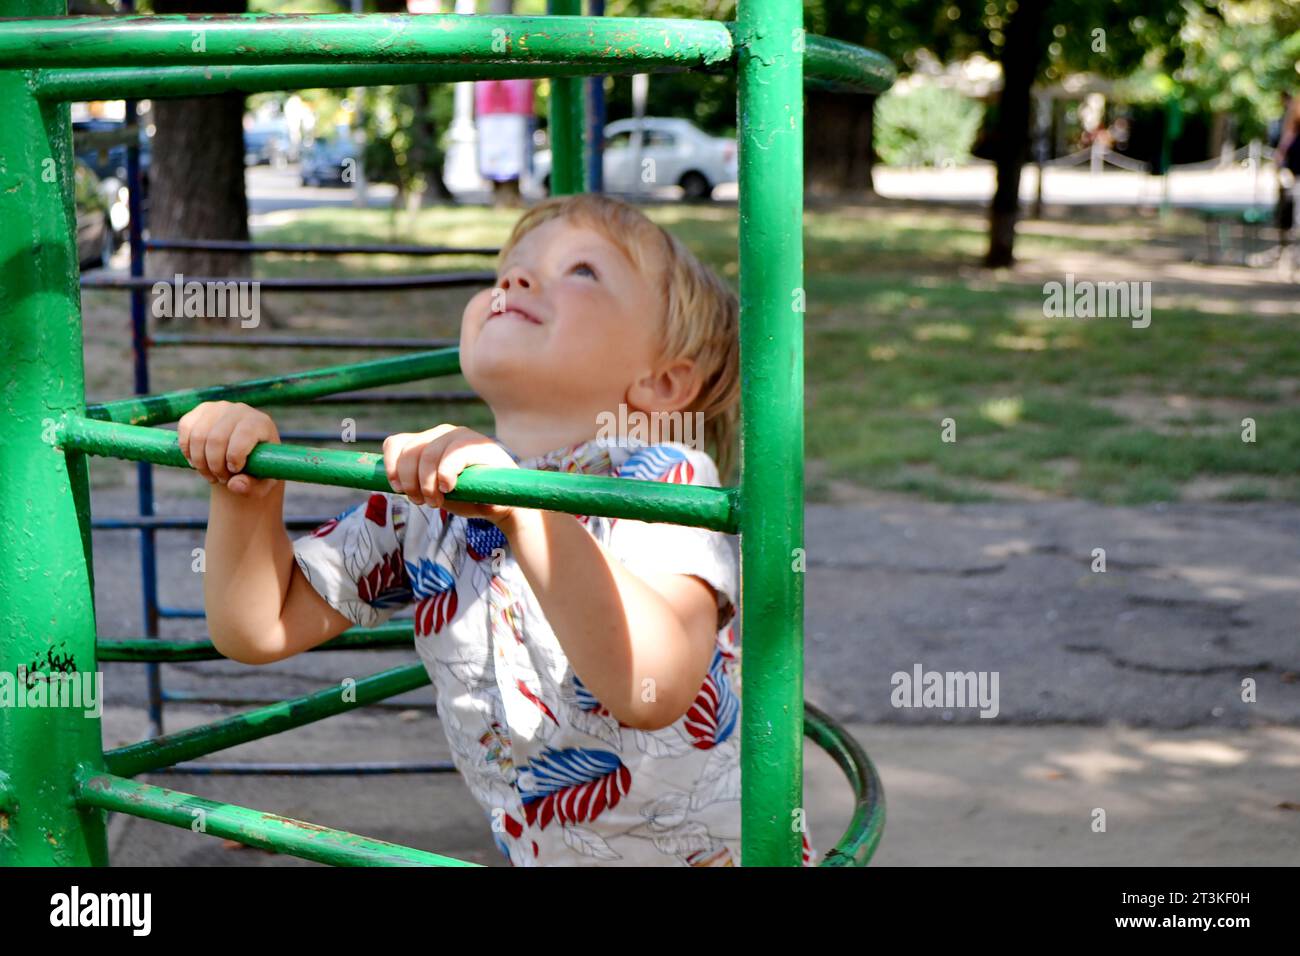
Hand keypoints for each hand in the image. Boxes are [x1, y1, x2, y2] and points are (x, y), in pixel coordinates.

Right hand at [177, 401, 282, 497]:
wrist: (246, 452)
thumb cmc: (258, 468)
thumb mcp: (263, 482)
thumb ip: (253, 486)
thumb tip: (235, 485)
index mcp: (260, 423)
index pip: (243, 436)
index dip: (235, 458)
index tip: (235, 471)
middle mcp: (240, 410)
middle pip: (216, 439)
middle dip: (215, 466)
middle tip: (221, 479)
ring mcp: (218, 407)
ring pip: (198, 436)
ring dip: (200, 462)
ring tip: (210, 474)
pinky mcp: (200, 410)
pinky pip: (185, 428)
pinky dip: (186, 450)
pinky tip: (197, 462)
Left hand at [382, 425, 517, 524]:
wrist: (501, 502)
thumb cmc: (466, 495)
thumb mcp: (433, 489)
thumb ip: (414, 481)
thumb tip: (391, 482)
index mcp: (427, 441)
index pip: (395, 444)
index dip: (391, 466)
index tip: (397, 489)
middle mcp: (441, 433)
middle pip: (409, 452)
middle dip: (410, 481)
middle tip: (422, 501)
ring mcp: (460, 437)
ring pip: (427, 455)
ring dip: (427, 484)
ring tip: (437, 501)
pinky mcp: (478, 445)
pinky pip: (452, 456)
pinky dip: (445, 475)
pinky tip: (449, 487)